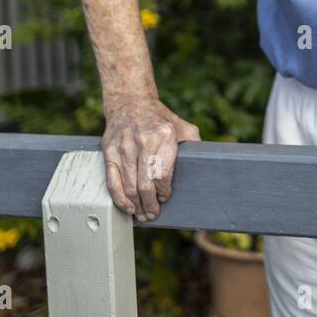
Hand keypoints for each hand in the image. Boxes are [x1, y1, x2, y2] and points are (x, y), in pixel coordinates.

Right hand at [101, 96, 199, 221]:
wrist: (130, 102)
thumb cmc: (159, 119)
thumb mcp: (182, 126)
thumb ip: (193, 144)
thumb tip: (207, 164)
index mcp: (165, 135)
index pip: (163, 173)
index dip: (164, 191)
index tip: (165, 198)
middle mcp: (144, 141)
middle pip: (146, 183)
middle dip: (150, 204)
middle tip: (154, 214)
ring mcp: (124, 147)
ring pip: (130, 185)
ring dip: (137, 205)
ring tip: (142, 214)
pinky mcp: (109, 151)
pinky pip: (113, 181)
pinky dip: (120, 198)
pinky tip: (128, 207)